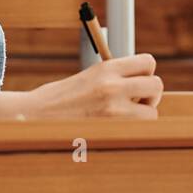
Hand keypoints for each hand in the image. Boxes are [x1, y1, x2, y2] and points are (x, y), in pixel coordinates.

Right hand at [1, 53, 163, 119]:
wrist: (35, 115)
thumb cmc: (61, 97)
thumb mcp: (90, 76)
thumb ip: (114, 77)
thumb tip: (140, 81)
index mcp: (107, 68)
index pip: (148, 62)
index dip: (148, 72)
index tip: (138, 82)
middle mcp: (112, 86)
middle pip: (157, 84)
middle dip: (152, 94)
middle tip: (138, 101)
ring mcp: (112, 110)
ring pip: (152, 112)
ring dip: (144, 115)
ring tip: (127, 116)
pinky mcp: (109, 130)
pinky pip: (138, 131)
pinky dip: (133, 130)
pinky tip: (117, 127)